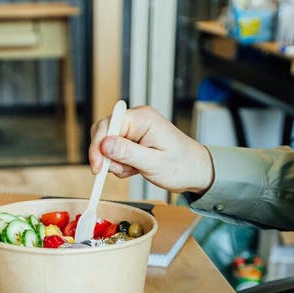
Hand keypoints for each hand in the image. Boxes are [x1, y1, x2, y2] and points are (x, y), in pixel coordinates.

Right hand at [89, 105, 213, 194]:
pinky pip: (116, 152)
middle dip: (105, 155)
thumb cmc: (181, 166)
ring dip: (114, 163)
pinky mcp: (134, 140)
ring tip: (133, 170)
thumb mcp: (153, 163)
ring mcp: (135, 130)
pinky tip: (134, 169)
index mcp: (143, 119)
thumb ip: (128, 153)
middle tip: (114, 172)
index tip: (97, 168)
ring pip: (108, 145)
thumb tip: (104, 145)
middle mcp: (137, 120)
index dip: (98, 146)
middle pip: (104, 132)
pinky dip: (120, 164)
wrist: (195, 171)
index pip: (109, 125)